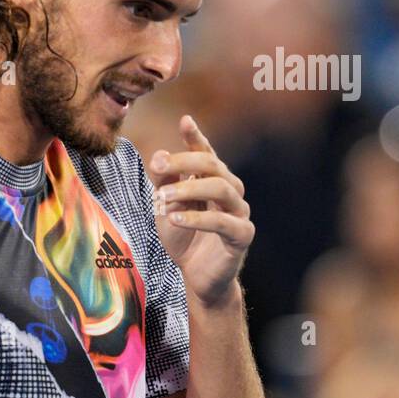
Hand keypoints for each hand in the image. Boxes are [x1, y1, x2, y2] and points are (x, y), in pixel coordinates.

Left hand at [146, 115, 253, 308]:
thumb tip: (158, 156)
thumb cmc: (183, 238)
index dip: (196, 137)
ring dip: (189, 188)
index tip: (184, 120)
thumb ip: (164, 183)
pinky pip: (222, 222)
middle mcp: (230, 191)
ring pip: (222, 188)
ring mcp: (239, 212)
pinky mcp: (242, 235)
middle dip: (183, 162)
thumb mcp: (166, 207)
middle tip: (156, 166)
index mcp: (212, 180)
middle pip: (212, 165)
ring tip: (162, 197)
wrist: (196, 276)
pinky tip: (174, 218)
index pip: (206, 153)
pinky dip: (197, 218)